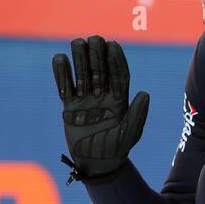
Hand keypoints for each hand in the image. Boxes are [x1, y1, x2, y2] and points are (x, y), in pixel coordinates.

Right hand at [52, 35, 148, 182]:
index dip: (116, 60)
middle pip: (100, 70)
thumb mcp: (130, 134)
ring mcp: (86, 100)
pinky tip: (59, 58)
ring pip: (82, 74)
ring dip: (80, 59)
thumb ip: (137, 114)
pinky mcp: (70, 107)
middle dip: (97, 55)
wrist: (97, 164)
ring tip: (77, 42)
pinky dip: (61, 74)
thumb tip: (145, 93)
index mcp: (120, 100)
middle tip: (94, 39)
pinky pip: (65, 87)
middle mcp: (103, 96)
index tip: (113, 44)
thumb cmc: (116, 150)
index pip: (119, 75)